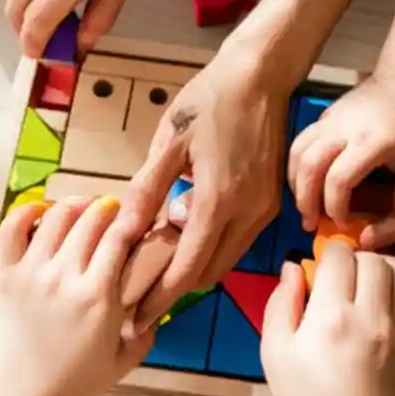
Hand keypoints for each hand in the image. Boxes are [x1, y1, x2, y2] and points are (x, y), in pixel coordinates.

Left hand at [0, 196, 155, 395]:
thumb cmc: (72, 383)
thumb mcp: (124, 362)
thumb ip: (147, 332)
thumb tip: (157, 305)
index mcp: (98, 297)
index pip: (120, 236)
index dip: (135, 219)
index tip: (143, 218)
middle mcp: (65, 277)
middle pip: (92, 218)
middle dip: (110, 207)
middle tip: (117, 212)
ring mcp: (32, 273)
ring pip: (57, 215)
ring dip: (77, 204)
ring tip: (87, 208)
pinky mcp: (6, 274)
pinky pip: (12, 227)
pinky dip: (28, 210)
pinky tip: (43, 212)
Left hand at [99, 51, 288, 329]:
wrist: (261, 75)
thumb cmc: (210, 100)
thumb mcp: (169, 140)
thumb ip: (148, 189)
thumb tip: (123, 231)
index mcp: (219, 199)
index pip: (187, 268)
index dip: (159, 298)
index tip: (136, 320)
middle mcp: (248, 212)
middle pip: (209, 273)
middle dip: (175, 291)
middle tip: (139, 299)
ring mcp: (264, 209)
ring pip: (226, 260)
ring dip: (195, 271)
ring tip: (157, 274)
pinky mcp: (271, 202)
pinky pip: (239, 241)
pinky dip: (212, 251)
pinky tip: (186, 241)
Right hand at [261, 247, 394, 395]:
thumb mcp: (274, 352)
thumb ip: (281, 303)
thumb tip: (295, 267)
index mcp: (331, 318)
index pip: (339, 256)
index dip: (328, 254)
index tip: (322, 270)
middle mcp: (372, 319)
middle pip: (374, 260)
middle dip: (357, 260)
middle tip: (344, 280)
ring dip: (389, 270)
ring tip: (371, 286)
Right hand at [288, 74, 394, 228]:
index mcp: (371, 142)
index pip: (339, 179)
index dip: (335, 206)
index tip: (342, 223)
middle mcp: (344, 129)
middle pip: (310, 166)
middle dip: (305, 199)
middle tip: (310, 222)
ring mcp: (331, 118)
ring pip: (298, 151)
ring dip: (295, 182)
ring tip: (303, 204)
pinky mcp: (324, 114)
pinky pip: (301, 141)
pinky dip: (298, 165)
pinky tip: (306, 182)